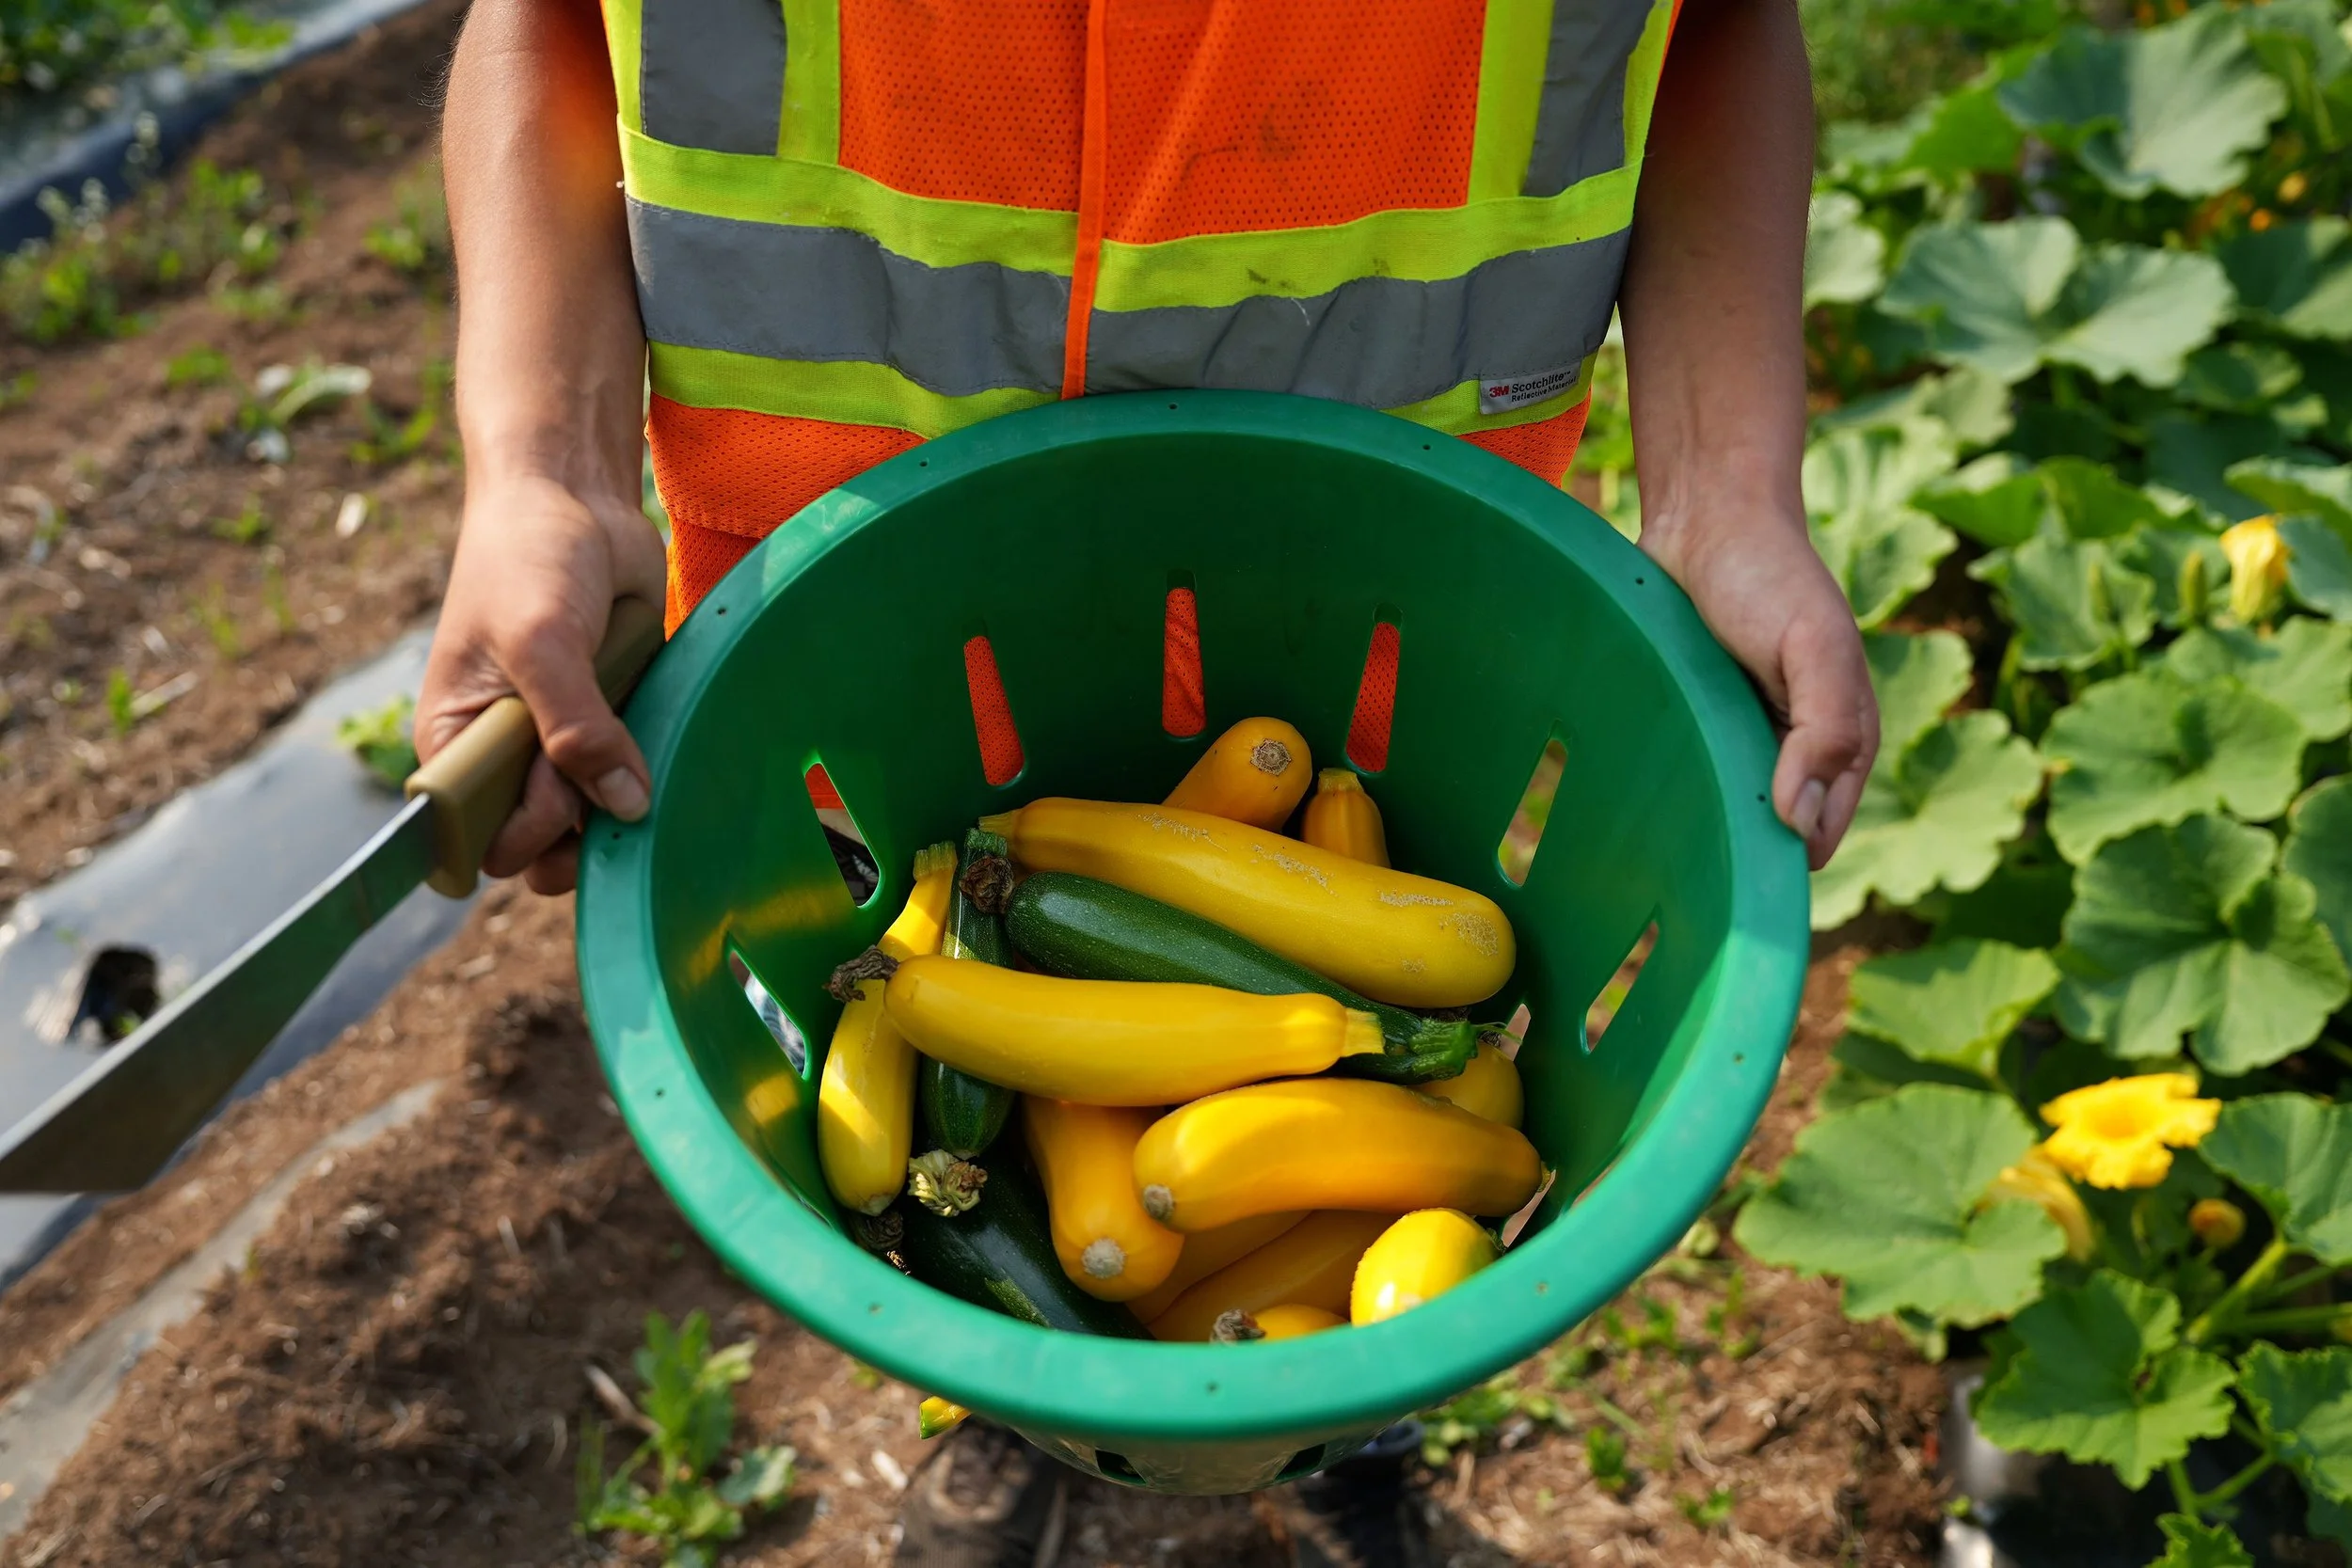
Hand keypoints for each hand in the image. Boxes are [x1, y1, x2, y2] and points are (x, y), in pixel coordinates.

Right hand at [416, 471, 667, 892]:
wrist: (575, 497)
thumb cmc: (529, 559)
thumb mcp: (541, 642)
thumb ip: (574, 727)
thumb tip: (622, 807)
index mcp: (455, 744)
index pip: (478, 840)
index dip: (520, 834)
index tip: (554, 790)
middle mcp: (502, 755)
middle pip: (539, 845)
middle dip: (574, 827)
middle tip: (603, 767)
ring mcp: (559, 743)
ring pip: (590, 822)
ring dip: (618, 808)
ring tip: (635, 755)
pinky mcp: (610, 723)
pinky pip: (630, 779)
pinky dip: (646, 775)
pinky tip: (658, 745)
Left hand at [1643, 500, 1877, 869]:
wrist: (1707, 519)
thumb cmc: (1770, 575)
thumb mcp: (1813, 645)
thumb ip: (1824, 727)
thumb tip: (1801, 820)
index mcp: (1845, 738)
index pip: (1820, 833)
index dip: (1784, 863)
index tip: (1736, 887)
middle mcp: (1796, 746)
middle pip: (1769, 830)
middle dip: (1738, 849)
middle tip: (1685, 865)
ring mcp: (1744, 735)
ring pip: (1726, 806)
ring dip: (1701, 820)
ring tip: (1657, 837)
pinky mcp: (1700, 718)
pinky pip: (1690, 769)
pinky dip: (1673, 785)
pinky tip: (1642, 796)